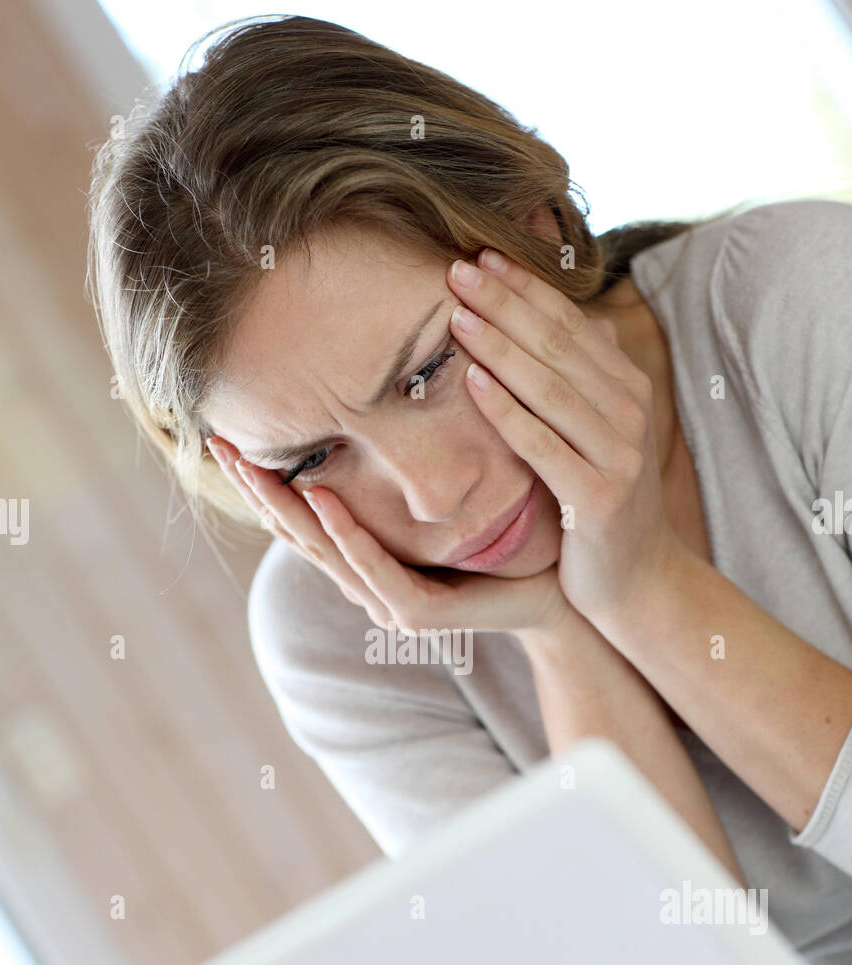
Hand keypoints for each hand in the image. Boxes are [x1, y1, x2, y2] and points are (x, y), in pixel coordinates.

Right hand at [211, 441, 570, 638]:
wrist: (561, 589)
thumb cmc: (508, 534)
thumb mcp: (446, 487)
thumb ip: (407, 456)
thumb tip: (380, 385)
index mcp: (369, 554)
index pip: (303, 510)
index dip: (263, 476)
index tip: (227, 430)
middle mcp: (369, 580)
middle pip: (297, 531)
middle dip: (255, 489)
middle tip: (216, 443)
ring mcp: (390, 601)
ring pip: (324, 550)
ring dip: (284, 507)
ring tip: (250, 466)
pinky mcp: (419, 613)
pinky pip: (374, 567)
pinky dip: (346, 534)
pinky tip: (322, 498)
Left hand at [446, 250, 679, 625]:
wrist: (636, 579)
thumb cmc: (600, 503)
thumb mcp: (598, 433)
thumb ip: (582, 379)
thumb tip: (567, 315)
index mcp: (627, 388)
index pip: (570, 323)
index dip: (525, 287)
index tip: (480, 256)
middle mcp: (630, 412)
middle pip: (558, 345)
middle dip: (506, 304)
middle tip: (456, 271)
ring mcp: (618, 455)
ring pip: (550, 388)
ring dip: (502, 347)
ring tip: (457, 316)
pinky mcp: (598, 497)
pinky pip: (543, 445)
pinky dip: (508, 411)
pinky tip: (474, 383)